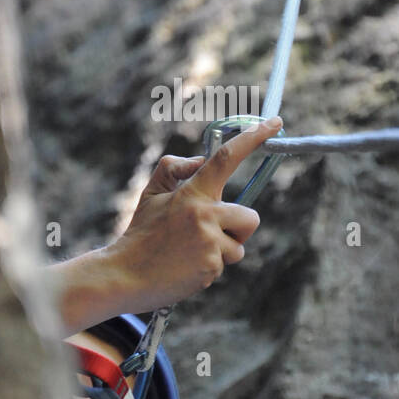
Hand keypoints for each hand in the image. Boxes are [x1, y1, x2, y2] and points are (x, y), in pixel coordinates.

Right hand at [108, 116, 281, 310]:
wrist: (124, 275)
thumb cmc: (142, 234)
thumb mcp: (151, 193)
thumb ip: (175, 169)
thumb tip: (202, 162)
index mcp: (192, 192)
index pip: (226, 158)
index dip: (253, 138)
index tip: (274, 122)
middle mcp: (204, 214)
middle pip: (250, 217)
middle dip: (238, 228)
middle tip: (208, 235)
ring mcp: (209, 242)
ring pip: (239, 246)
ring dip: (222, 250)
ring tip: (190, 253)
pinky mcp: (211, 267)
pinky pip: (224, 264)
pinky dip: (209, 267)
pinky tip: (186, 268)